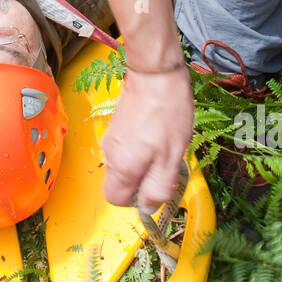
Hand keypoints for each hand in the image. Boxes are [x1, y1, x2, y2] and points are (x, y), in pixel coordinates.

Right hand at [102, 65, 193, 210]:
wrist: (155, 73)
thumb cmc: (166, 114)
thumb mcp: (171, 157)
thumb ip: (158, 187)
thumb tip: (147, 208)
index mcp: (121, 167)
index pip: (115, 200)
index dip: (136, 200)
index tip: (156, 186)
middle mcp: (110, 154)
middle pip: (120, 182)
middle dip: (143, 179)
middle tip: (166, 162)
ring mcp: (111, 137)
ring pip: (125, 164)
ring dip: (144, 161)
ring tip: (164, 142)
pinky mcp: (117, 124)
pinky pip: (127, 147)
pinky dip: (141, 146)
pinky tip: (158, 130)